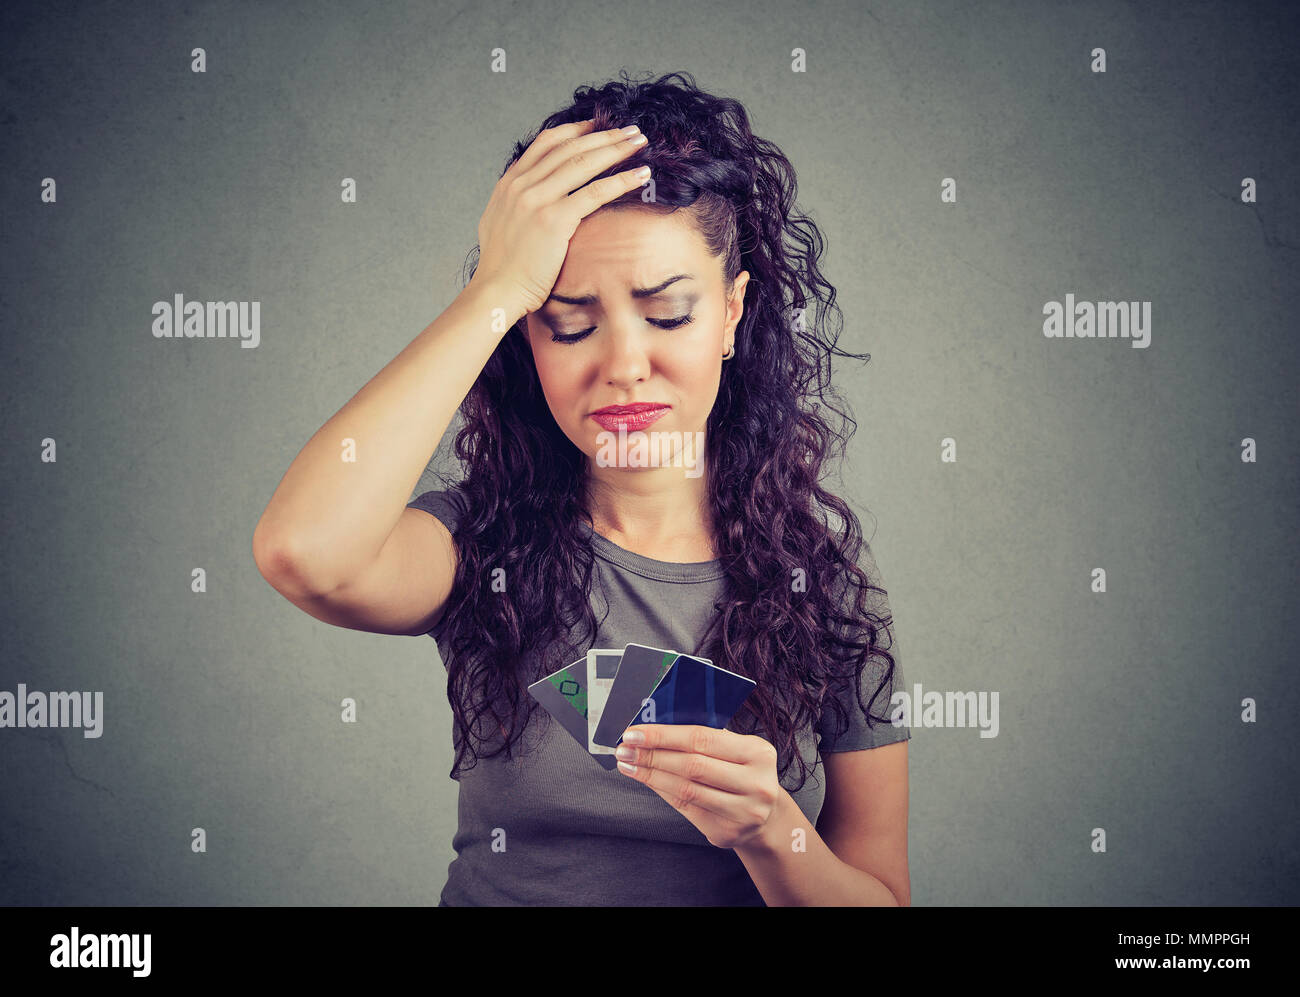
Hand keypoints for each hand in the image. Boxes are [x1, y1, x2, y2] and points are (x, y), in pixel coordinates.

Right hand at [471, 119, 650, 316]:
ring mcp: (537, 200)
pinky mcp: (554, 219)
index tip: (598, 125)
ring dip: (617, 149)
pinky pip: (596, 192)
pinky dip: (621, 180)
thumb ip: (516, 203)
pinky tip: (641, 174)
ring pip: (584, 163)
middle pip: (570, 148)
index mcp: (509, 183)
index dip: (576, 130)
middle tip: (630, 130)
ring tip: (640, 142)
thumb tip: (531, 198)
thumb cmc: (502, 268)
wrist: (496, 291)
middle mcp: (522, 185)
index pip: (546, 143)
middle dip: (604, 135)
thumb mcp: (500, 223)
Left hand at [615, 724, 780, 849]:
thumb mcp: (737, 749)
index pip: (702, 738)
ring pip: (686, 789)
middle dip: (652, 755)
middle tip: (625, 749)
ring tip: (629, 764)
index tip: (635, 732)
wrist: (765, 816)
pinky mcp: (728, 832)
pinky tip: (646, 780)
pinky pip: (686, 808)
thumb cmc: (743, 772)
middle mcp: (756, 783)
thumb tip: (655, 729)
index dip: (664, 735)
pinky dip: (661, 791)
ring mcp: (744, 812)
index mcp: (758, 752)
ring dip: (651, 775)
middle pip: (692, 765)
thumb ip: (705, 738)